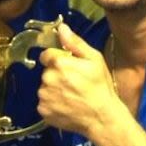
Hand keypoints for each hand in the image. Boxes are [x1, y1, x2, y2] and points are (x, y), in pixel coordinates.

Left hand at [37, 22, 115, 136]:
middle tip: (74, 83)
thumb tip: (62, 28)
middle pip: (46, 72)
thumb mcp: (94, 59)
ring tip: (72, 95)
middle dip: (57, 75)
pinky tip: (66, 105)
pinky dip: (52, 104)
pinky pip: (44, 102)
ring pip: (44, 87)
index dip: (58, 59)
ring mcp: (44, 96)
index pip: (47, 55)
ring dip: (54, 89)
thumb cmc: (101, 87)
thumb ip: (75, 43)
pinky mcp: (43, 111)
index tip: (69, 67)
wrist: (102, 117)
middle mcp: (47, 79)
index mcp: (59, 63)